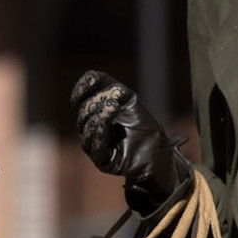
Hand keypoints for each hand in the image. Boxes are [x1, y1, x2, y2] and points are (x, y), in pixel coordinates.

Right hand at [70, 69, 189, 217]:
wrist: (158, 152)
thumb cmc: (143, 125)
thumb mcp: (128, 100)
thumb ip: (111, 87)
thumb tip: (91, 77)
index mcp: (94, 113)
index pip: (79, 98)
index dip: (82, 88)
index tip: (92, 80)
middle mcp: (89, 128)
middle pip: (84, 111)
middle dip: (99, 99)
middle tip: (118, 94)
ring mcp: (94, 145)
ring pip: (87, 127)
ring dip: (100, 114)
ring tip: (115, 106)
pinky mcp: (102, 160)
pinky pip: (95, 145)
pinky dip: (98, 131)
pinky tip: (104, 122)